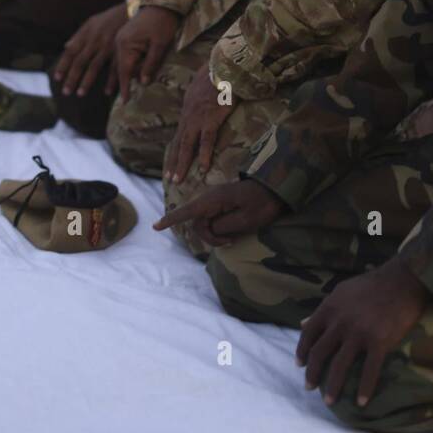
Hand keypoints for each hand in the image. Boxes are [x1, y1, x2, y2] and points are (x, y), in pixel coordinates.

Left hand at [53, 3, 127, 95]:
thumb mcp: (92, 22)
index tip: (57, 78)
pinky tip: (107, 92)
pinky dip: (111, 81)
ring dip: (87, 81)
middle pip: (80, 61)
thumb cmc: (109, 18)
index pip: (71, 51)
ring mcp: (107, 46)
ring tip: (80, 94)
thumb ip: (78, 35)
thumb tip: (65, 47)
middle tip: (66, 92)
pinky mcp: (120, 50)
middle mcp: (95, 41)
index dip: (63, 65)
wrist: (131, 11)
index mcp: (86, 34)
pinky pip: (114, 68)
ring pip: (94, 66)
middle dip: (72, 78)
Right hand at [114, 6, 179, 102]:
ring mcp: (121, 38)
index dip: (125, 86)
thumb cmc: (163, 23)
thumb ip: (150, 64)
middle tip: (125, 100)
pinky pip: (122, 55)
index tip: (125, 101)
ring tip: (115, 91)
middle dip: (122, 83)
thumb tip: (143, 83)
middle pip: (120, 67)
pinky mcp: (126, 36)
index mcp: (126, 44)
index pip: (124, 70)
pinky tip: (122, 73)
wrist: (163, 2)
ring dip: (121, 75)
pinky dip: (124, 65)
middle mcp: (119, 41)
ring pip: (120, 62)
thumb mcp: (159, 45)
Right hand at [154, 179, 283, 246]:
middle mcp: (212, 199)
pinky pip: (215, 220)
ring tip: (235, 238)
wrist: (278, 189)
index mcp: (214, 200)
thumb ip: (223, 226)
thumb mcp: (244, 219)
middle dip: (210, 237)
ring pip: (207, 223)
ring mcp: (217, 201)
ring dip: (217, 235)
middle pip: (199, 223)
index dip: (171, 220)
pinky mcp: (223, 204)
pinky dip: (220, 230)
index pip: (187, 212)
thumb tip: (210, 229)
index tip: (155, 227)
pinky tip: (232, 235)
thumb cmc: (263, 203)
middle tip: (230, 243)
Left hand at [164, 64, 231, 183]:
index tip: (172, 163)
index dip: (176, 150)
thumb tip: (200, 98)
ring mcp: (198, 119)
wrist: (222, 66)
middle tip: (169, 179)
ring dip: (182, 164)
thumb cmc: (216, 72)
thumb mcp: (201, 85)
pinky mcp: (211, 119)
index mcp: (188, 110)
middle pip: (179, 143)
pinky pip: (206, 141)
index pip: (180, 134)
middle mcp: (189, 116)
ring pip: (187, 146)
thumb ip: (199, 95)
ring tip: (178, 180)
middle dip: (174, 162)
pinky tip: (202, 169)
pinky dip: (203, 155)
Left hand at [297, 258, 427, 407]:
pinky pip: (369, 371)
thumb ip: (323, 309)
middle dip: (312, 374)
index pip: (308, 334)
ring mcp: (359, 333)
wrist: (402, 281)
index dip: (302, 352)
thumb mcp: (341, 291)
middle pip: (320, 353)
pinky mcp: (379, 342)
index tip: (299, 365)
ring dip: (332, 387)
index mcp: (330, 307)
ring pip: (339, 366)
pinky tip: (361, 402)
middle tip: (310, 388)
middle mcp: (340, 322)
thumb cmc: (371, 284)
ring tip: (329, 402)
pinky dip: (365, 389)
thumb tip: (302, 323)